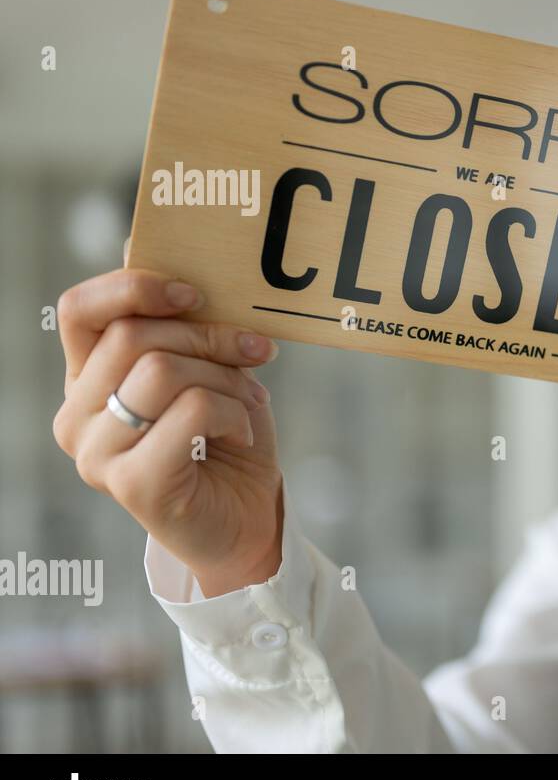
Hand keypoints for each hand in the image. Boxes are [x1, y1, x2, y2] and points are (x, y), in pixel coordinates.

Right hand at [53, 266, 285, 596]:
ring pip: (163, 369)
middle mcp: (79, 415)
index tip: (194, 293)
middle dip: (209, 335)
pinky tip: (242, 435)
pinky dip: (235, 413)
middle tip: (255, 352)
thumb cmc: (228, 440)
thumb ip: (188, 328)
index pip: (80, 310)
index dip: (134, 285)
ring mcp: (97, 453)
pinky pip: (193, 410)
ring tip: (248, 403)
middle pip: (134, 335)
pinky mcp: (132, 484)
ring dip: (227, 378)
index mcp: (89, 380)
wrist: (248, 521)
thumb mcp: (211, 371)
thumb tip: (172, 258)